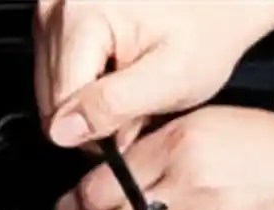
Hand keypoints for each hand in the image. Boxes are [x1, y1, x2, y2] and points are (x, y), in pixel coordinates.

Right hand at [34, 0, 273, 148]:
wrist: (222, 0)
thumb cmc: (207, 29)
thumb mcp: (170, 78)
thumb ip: (113, 107)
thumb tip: (63, 132)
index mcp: (80, 16)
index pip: (59, 107)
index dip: (95, 132)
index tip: (131, 124)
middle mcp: (56, 7)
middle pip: (52, 97)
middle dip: (93, 115)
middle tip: (138, 103)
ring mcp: (53, 9)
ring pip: (52, 88)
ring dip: (90, 99)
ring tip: (131, 83)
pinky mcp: (56, 16)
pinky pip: (57, 70)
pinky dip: (88, 81)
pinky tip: (118, 70)